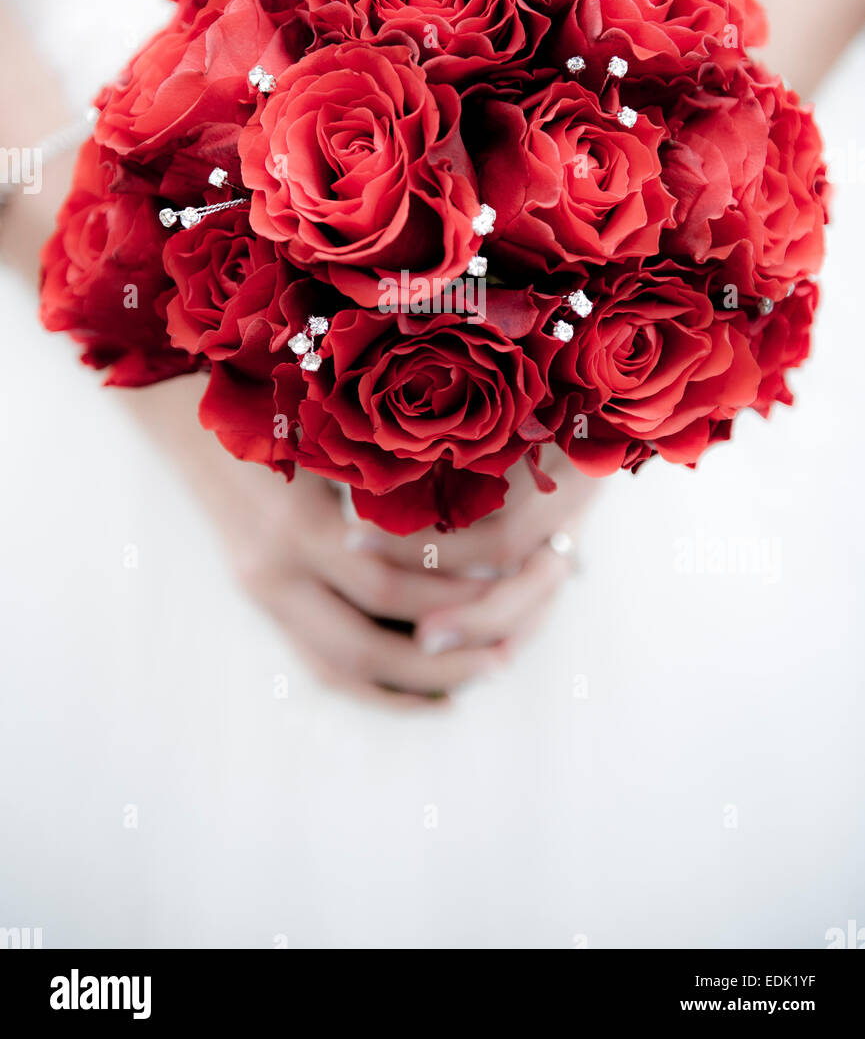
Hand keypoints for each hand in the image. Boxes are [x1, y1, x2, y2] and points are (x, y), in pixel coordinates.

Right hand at [135, 371, 598, 705]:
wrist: (175, 394)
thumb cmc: (266, 385)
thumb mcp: (328, 417)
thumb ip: (390, 465)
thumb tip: (490, 505)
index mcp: (295, 521)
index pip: (390, 588)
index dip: (454, 597)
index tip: (510, 588)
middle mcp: (272, 566)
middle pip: (366, 646)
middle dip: (444, 657)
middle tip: (510, 651)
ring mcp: (259, 585)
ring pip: (340, 669)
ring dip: (414, 683)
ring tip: (479, 676)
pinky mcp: (259, 592)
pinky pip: (318, 664)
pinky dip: (375, 689)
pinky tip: (428, 696)